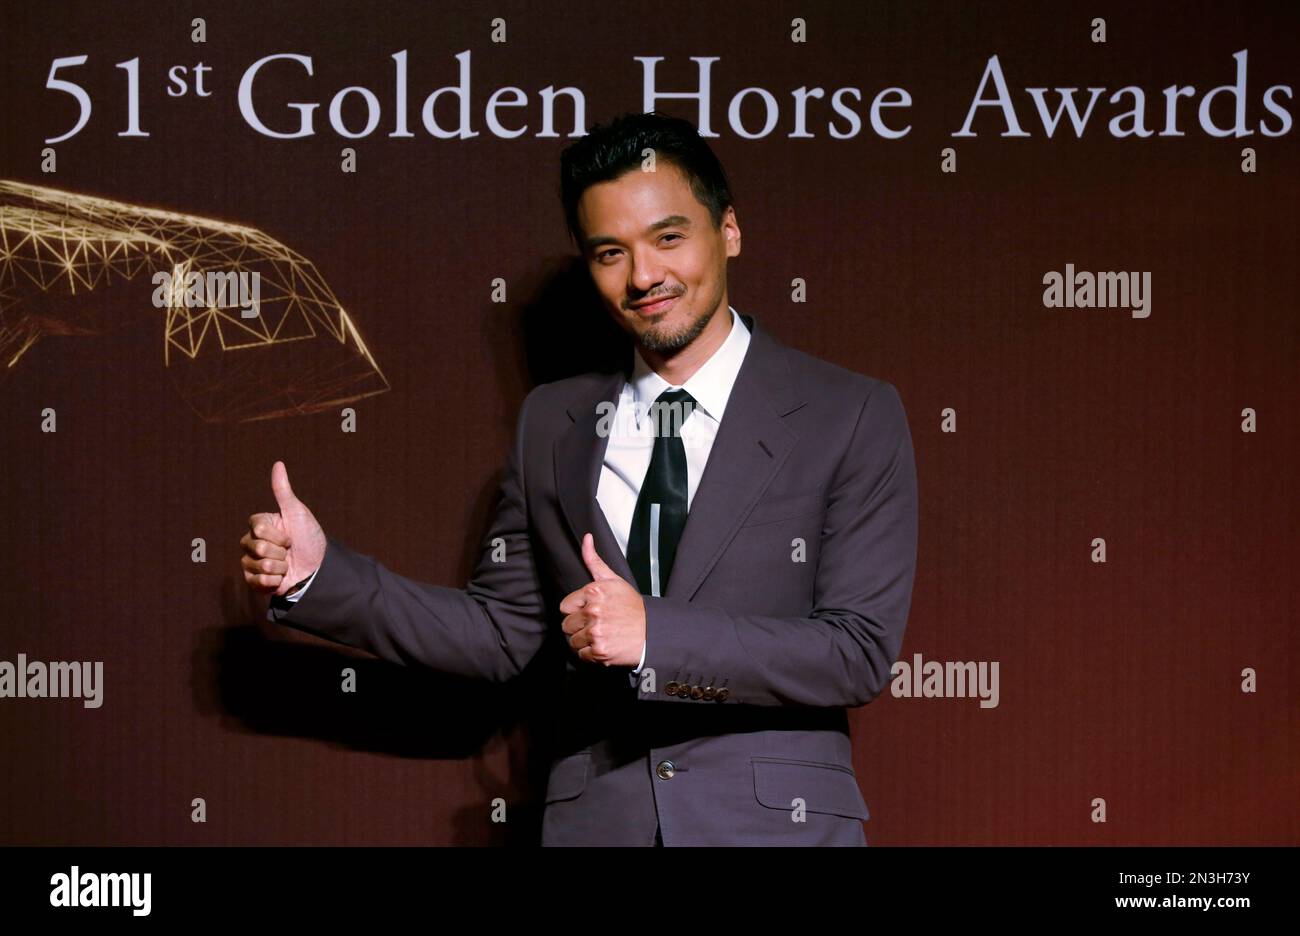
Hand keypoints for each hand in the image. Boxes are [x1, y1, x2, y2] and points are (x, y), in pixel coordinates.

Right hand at [240, 460, 326, 595]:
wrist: (318, 567)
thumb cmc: (309, 537)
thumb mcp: (297, 512)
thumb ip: (282, 491)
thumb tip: (278, 464)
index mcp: (259, 525)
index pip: (257, 527)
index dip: (278, 534)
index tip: (290, 534)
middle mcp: (251, 542)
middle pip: (256, 547)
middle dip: (280, 550)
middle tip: (289, 550)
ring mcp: (251, 562)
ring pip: (259, 565)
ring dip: (280, 566)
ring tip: (287, 564)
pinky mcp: (254, 581)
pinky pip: (257, 581)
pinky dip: (274, 581)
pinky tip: (282, 577)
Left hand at [560, 533, 645, 666]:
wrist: (652, 631)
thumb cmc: (632, 606)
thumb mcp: (613, 579)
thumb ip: (593, 560)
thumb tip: (586, 538)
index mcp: (593, 592)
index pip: (565, 606)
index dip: (577, 610)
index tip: (590, 612)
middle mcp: (592, 612)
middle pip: (567, 625)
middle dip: (579, 626)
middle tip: (597, 625)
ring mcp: (595, 632)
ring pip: (573, 641)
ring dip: (585, 641)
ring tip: (602, 635)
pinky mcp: (599, 651)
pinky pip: (582, 655)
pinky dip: (592, 654)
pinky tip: (604, 645)